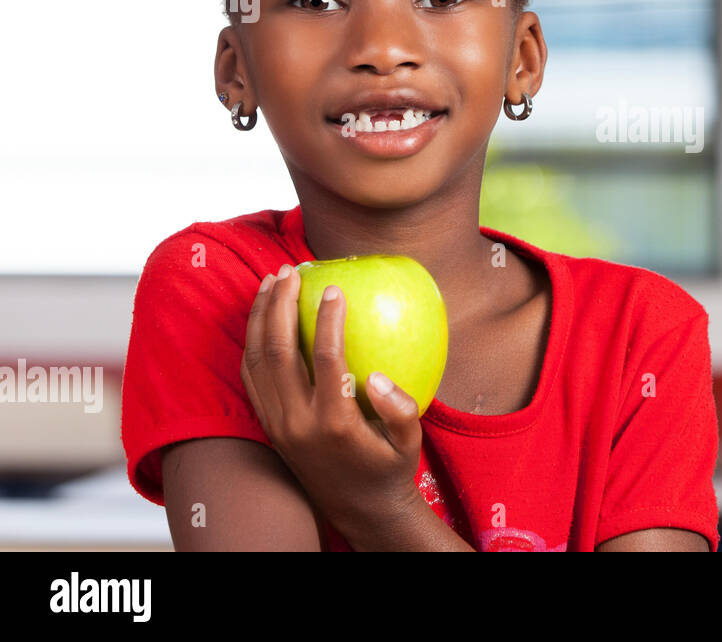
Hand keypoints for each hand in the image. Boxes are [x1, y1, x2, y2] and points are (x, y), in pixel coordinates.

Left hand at [240, 264, 425, 537]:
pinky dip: (252, 342)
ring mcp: (277, 425)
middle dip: (281, 305)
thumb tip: (380, 376)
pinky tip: (262, 317)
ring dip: (260, 317)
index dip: (328, 319)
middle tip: (292, 271)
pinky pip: (251, 378)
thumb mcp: (410, 444)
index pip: (325, 359)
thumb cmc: (390, 470)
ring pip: (257, 361)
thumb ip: (401, 410)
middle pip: (278, 352)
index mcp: (334, 423)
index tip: (334, 288)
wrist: (358, 511)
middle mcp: (297, 423)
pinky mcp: (269, 426)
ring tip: (271, 282)